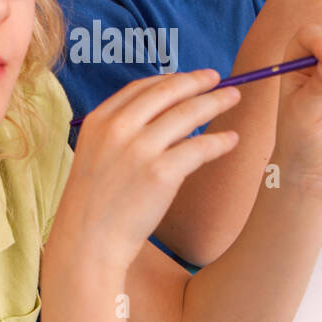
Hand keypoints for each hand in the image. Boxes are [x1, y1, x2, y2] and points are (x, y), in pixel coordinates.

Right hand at [53, 70, 240, 270]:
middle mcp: (118, 128)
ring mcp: (140, 149)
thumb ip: (123, 133)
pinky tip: (232, 140)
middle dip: (197, 81)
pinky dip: (220, 141)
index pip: (140, 87)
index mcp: (99, 120)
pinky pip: (200, 148)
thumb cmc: (94, 206)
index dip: (169, 78)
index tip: (188, 78)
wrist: (88, 243)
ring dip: (216, 102)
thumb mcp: (96, 156)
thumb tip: (170, 120)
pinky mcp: (161, 173)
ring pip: (189, 113)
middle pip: (167, 92)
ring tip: (234, 98)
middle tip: (218, 78)